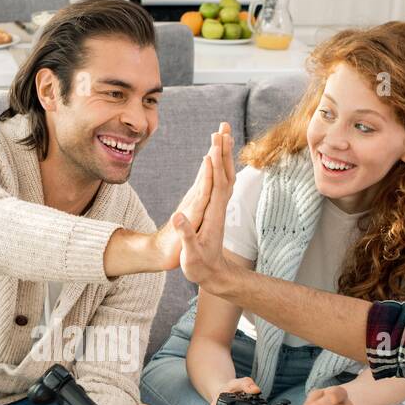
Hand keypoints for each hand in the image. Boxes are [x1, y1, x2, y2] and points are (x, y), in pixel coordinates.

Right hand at [149, 123, 233, 270]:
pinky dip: (221, 167)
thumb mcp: (191, 255)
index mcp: (213, 215)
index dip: (215, 166)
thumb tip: (179, 216)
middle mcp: (220, 208)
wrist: (215, 276)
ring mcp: (220, 208)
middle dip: (224, 151)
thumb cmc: (200, 267)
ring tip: (223, 135)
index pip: (217, 185)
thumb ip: (186, 235)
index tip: (212, 147)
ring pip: (226, 175)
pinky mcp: (217, 210)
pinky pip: (222, 183)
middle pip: (226, 174)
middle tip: (223, 128)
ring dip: (225, 155)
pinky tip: (217, 160)